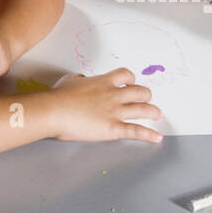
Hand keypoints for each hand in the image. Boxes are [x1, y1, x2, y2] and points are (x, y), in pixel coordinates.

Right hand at [48, 69, 163, 143]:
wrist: (53, 111)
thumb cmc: (58, 97)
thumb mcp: (69, 81)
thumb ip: (79, 79)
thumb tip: (81, 80)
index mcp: (103, 82)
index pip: (126, 75)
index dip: (131, 80)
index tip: (132, 83)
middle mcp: (113, 95)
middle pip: (140, 91)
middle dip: (146, 95)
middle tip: (147, 99)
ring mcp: (115, 112)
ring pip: (143, 109)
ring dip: (153, 111)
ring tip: (158, 114)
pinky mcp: (113, 129)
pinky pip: (136, 131)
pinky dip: (149, 135)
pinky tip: (157, 137)